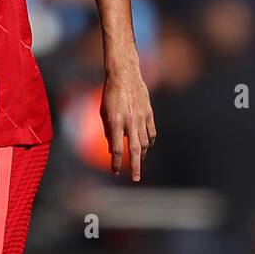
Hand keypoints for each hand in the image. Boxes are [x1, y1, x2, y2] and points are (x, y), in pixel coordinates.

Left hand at [100, 66, 156, 181]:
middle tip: (135, 178)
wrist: (125, 75)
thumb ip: (108, 131)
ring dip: (141, 155)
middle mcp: (130, 121)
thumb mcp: (103, 112)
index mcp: (115, 121)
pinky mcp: (149, 113)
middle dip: (135, 166)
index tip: (115, 171)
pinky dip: (149, 142)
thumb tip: (112, 148)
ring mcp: (142, 117)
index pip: (116, 148)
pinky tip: (146, 147)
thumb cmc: (110, 94)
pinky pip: (151, 132)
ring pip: (144, 143)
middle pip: (134, 150)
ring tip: (138, 162)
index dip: (115, 162)